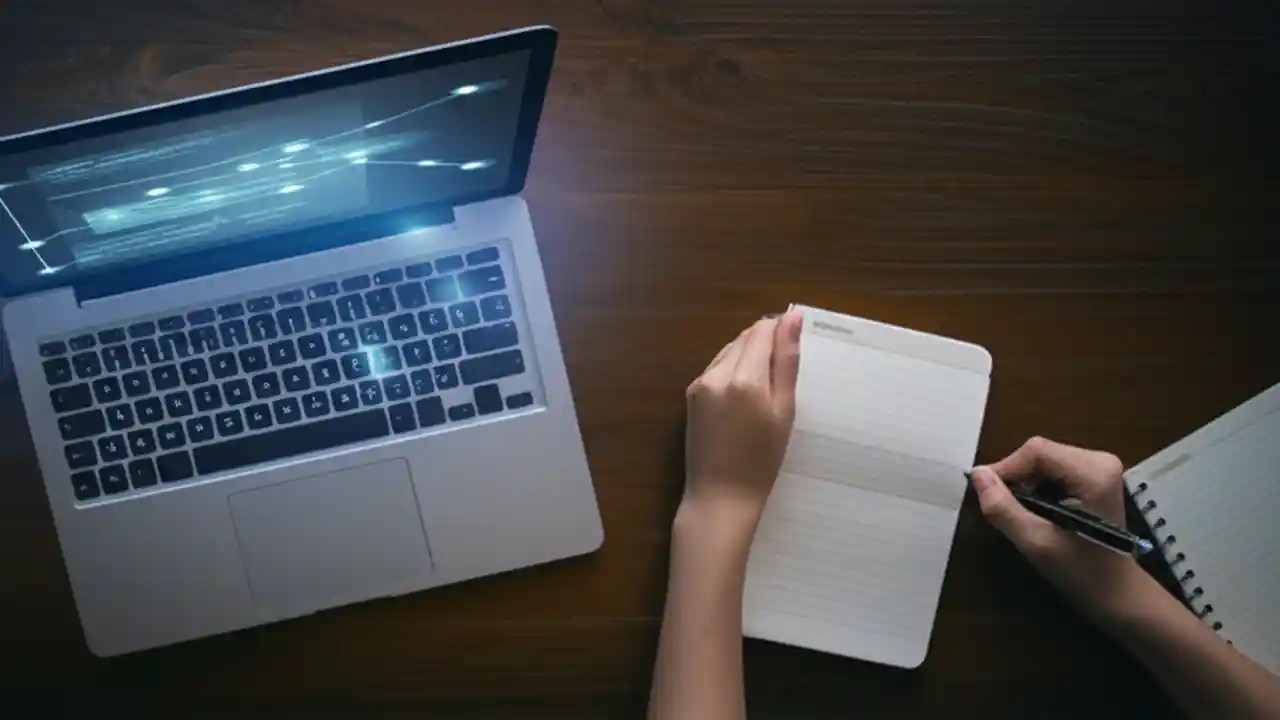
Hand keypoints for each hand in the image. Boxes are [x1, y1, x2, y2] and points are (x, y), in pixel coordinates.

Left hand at [681, 310, 801, 527]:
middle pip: (744, 339)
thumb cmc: (761, 461)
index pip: (762, 331)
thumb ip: (786, 362)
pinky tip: (746, 394)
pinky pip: (716, 368)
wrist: (720, 497)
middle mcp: (716, 374)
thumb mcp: (783, 412)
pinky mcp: (691, 395)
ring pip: (729, 351)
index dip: (780, 329)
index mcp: (744, 378)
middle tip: (785, 366)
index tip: (795, 340)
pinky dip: (733, 370)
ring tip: (767, 383)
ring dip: (748, 355)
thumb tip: (792, 318)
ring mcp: (699, 384)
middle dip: (765, 342)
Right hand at [969, 437, 1149, 623]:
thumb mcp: (1036, 543)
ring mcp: (1099, 467)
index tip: (986, 495)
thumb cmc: (1081, 571)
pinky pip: (1052, 469)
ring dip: (1025, 484)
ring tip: (1021, 513)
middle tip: (1004, 509)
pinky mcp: (1094, 475)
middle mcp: (1099, 461)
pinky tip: (1038, 511)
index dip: (1004, 469)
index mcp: (1093, 473)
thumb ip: (1004, 508)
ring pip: (1042, 460)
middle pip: (1039, 453)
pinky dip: (1036, 486)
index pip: (1035, 452)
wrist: (1117, 591)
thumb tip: (977, 474)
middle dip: (1016, 478)